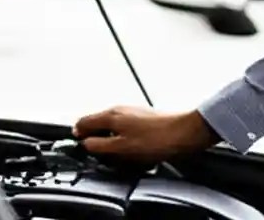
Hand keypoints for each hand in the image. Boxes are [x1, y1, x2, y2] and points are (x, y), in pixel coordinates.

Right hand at [72, 106, 219, 163]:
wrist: (185, 133)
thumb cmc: (157, 139)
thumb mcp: (121, 147)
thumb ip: (99, 145)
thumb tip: (85, 143)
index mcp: (111, 115)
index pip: (83, 121)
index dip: (77, 134)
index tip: (78, 145)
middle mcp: (120, 109)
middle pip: (97, 122)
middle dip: (93, 137)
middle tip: (97, 153)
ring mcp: (133, 112)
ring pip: (111, 125)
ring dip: (108, 138)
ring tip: (114, 153)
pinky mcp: (144, 118)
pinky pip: (125, 128)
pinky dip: (122, 137)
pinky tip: (130, 148)